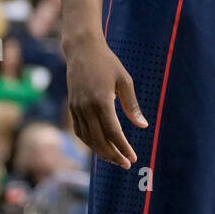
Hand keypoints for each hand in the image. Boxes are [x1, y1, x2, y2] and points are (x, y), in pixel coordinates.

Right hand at [66, 35, 147, 167]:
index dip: (124, 148)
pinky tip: (99, 146)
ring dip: (101, 152)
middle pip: (100, 140)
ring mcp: (76, 108)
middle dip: (113, 155)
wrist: (81, 49)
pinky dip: (89, 142)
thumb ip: (132, 105)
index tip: (133, 158)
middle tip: (126, 164)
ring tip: (114, 158)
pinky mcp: (71, 107)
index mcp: (102, 101)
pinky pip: (79, 131)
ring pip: (88, 139)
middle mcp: (87, 107)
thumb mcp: (125, 81)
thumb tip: (143, 126)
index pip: (114, 133)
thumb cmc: (107, 63)